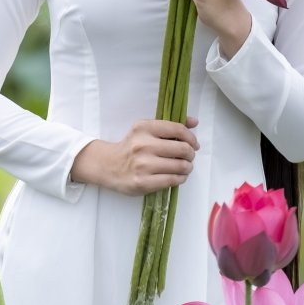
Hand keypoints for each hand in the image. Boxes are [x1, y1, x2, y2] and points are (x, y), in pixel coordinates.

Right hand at [75, 116, 200, 195]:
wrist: (108, 165)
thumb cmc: (131, 147)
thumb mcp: (145, 130)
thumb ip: (169, 126)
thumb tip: (194, 122)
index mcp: (144, 128)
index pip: (177, 129)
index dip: (191, 138)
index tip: (194, 144)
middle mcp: (143, 145)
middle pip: (182, 149)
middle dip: (191, 154)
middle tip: (189, 157)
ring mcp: (142, 165)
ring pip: (180, 166)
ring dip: (187, 167)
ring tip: (185, 167)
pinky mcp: (143, 182)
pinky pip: (172, 180)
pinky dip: (180, 178)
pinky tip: (178, 176)